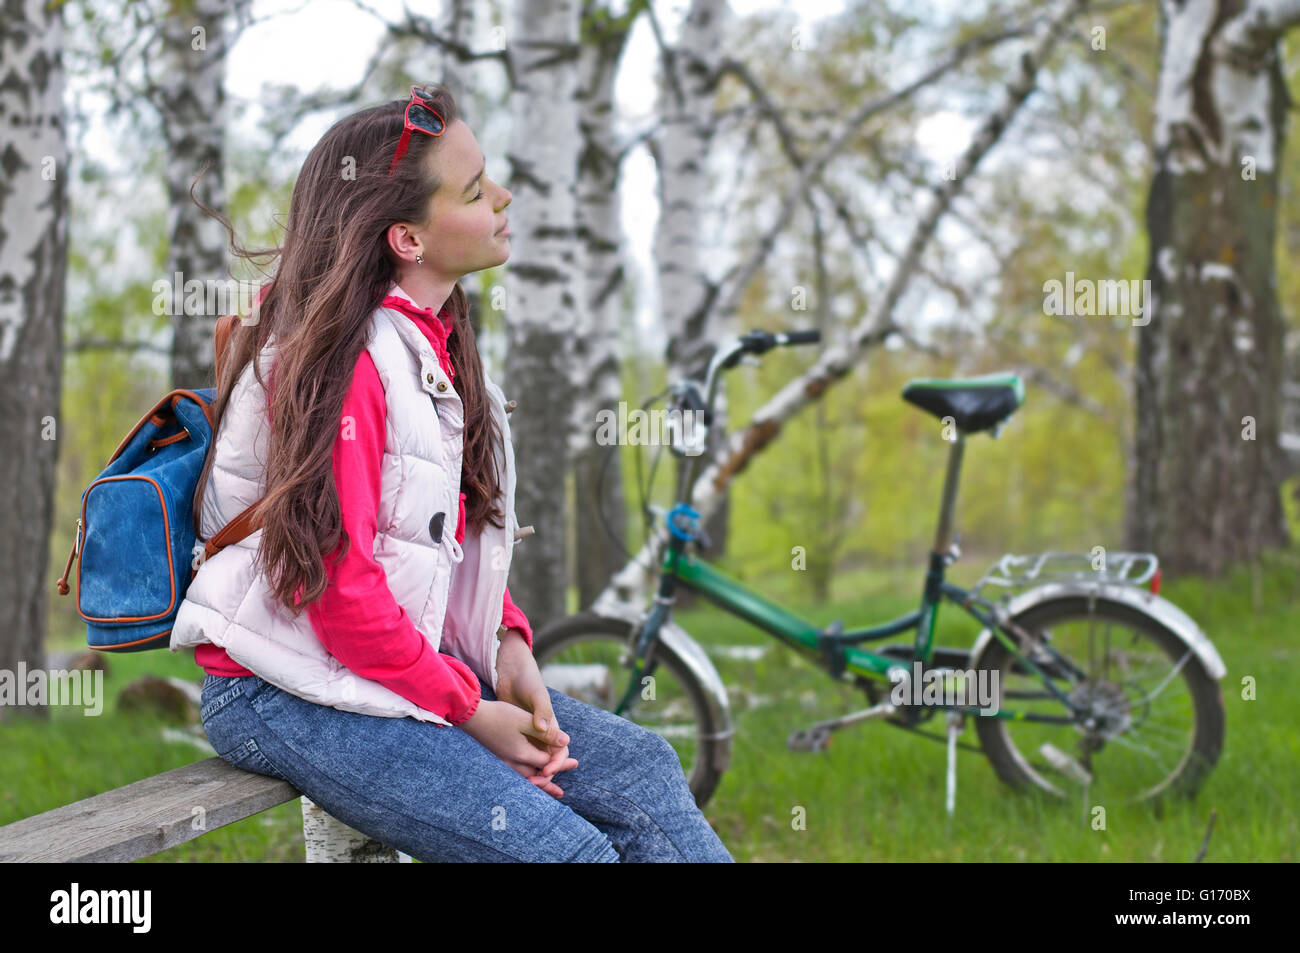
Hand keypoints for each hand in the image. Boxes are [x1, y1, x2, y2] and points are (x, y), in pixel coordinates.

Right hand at [458, 699, 567, 791]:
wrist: (471, 715)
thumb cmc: (499, 715)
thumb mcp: (525, 720)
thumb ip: (546, 733)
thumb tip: (566, 742)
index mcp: (522, 755)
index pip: (548, 764)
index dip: (560, 763)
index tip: (574, 764)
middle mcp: (512, 763)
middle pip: (537, 777)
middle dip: (550, 781)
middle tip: (562, 793)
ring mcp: (503, 763)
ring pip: (524, 780)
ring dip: (538, 785)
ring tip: (547, 794)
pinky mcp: (497, 759)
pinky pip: (515, 776)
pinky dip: (525, 780)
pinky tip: (527, 780)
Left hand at [495, 628, 578, 795]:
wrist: (510, 672)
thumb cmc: (527, 681)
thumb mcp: (536, 696)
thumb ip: (543, 713)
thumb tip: (549, 731)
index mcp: (551, 724)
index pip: (560, 750)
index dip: (556, 763)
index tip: (546, 771)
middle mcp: (541, 731)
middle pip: (549, 759)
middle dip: (547, 774)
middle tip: (538, 785)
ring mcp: (528, 733)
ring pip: (535, 759)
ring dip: (535, 773)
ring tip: (530, 786)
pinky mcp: (515, 732)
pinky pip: (520, 754)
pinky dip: (521, 766)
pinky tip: (515, 775)